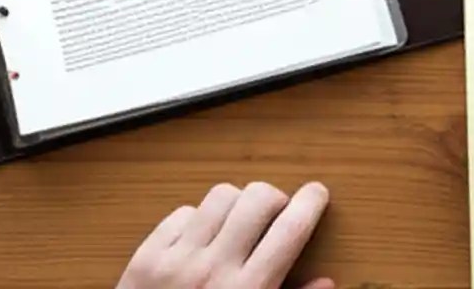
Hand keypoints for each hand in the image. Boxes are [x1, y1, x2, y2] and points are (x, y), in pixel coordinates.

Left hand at [117, 181, 333, 288]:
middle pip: (258, 199)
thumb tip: (328, 282)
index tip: (317, 193)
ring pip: (220, 196)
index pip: (291, 230)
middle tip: (276, 212)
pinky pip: (181, 214)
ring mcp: (175, 261)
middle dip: (274, 198)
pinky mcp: (145, 258)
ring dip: (236, 204)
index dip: (310, 203)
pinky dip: (197, 219)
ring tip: (237, 223)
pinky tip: (201, 239)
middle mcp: (213, 271)